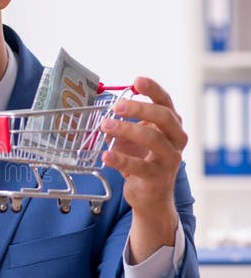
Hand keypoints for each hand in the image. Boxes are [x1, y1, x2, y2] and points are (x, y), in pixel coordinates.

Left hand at [100, 77, 186, 262]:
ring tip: (105, 126)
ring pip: (152, 139)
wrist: (151, 197)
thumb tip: (102, 106)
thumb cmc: (143, 160)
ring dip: (126, 130)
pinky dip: (121, 159)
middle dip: (139, 109)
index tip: (137, 80)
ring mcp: (169, 159)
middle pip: (163, 117)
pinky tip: (106, 155)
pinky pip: (139, 166)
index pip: (166, 102)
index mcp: (171, 125)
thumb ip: (126, 121)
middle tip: (116, 106)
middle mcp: (176, 140)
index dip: (153, 89)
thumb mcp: (136, 137)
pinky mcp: (158, 178)